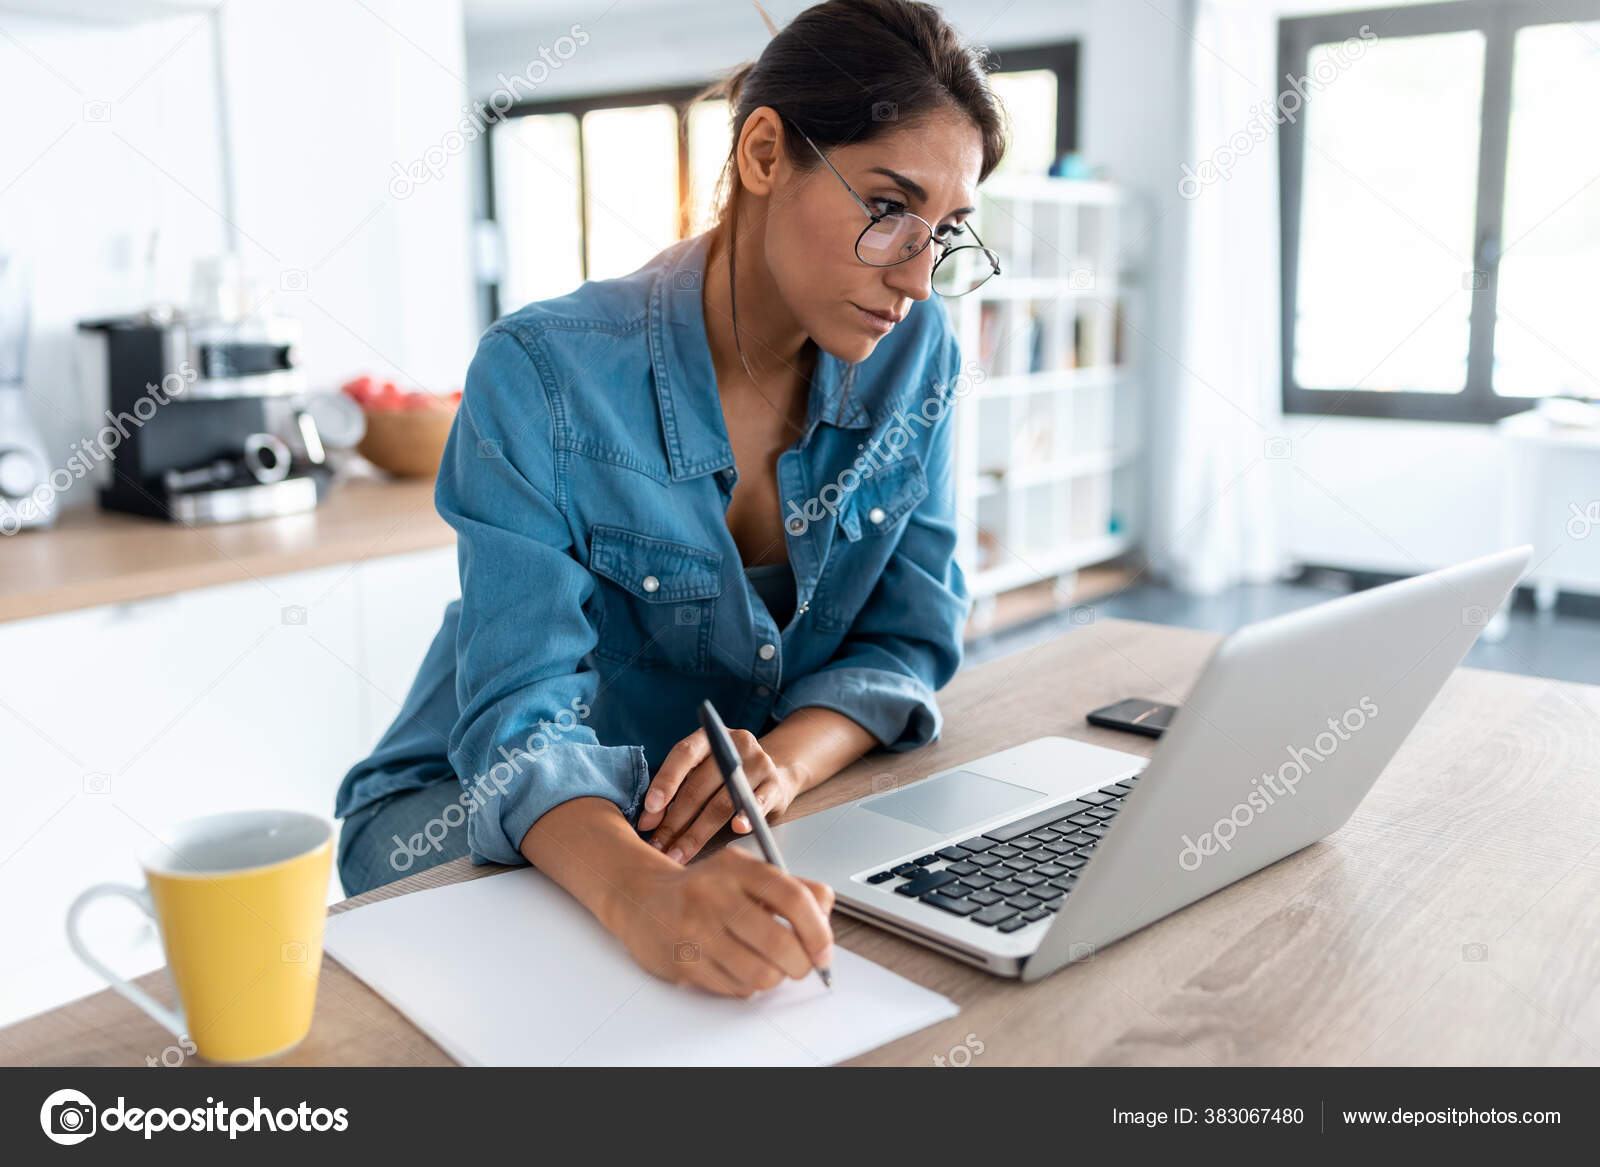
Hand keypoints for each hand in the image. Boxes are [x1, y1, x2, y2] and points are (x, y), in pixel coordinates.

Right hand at [608, 847, 834, 997]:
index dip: (818, 930)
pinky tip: (737, 967)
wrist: (642, 900)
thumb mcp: (746, 872)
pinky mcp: (683, 963)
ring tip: (767, 965)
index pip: (793, 898)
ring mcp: (696, 931)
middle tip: (801, 965)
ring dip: (774, 977)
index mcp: (736, 868)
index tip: (824, 950)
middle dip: (801, 964)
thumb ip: (791, 887)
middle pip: (780, 943)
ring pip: (761, 974)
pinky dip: (747, 985)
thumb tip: (826, 913)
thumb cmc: (703, 889)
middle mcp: (714, 896)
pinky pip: (736, 988)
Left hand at [637, 727, 804, 862]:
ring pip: (723, 801)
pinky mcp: (775, 785)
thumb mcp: (703, 770)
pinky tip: (736, 830)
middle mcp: (735, 744)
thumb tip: (649, 823)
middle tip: (657, 846)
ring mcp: (758, 763)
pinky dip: (745, 817)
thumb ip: (678, 790)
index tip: (650, 811)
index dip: (665, 782)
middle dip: (674, 821)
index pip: (684, 754)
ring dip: (697, 833)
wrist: (776, 771)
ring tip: (679, 854)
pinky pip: (758, 803)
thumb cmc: (726, 775)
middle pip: (699, 785)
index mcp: (710, 736)